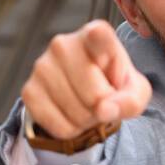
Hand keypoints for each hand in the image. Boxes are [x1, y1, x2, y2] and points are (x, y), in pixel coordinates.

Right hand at [21, 20, 150, 139]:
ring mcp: (42, 67)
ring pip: (76, 113)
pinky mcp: (29, 91)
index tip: (108, 58)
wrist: (85, 93)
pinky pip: (58, 127)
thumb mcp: (135, 91)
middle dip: (104, 109)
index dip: (106, 53)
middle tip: (104, 100)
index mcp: (95, 34)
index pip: (98, 34)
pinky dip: (72, 130)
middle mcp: (63, 44)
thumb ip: (131, 99)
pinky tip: (72, 114)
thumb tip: (104, 109)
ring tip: (88, 106)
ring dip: (88, 121)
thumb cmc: (114, 84)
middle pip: (94, 95)